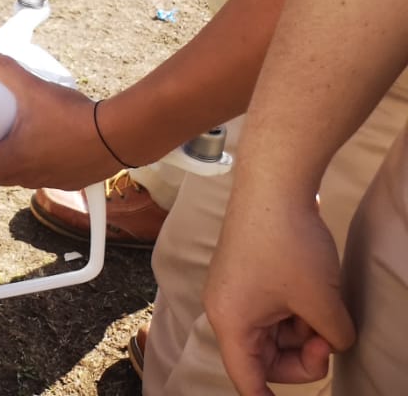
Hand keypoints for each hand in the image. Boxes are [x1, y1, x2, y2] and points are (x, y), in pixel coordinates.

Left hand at [0, 50, 116, 190]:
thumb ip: (8, 71)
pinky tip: (49, 143)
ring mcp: (51, 181)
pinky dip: (43, 162)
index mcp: (11, 160)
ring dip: (17, 162)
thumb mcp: (34, 89)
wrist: (117, 136)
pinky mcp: (71, 180)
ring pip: (23, 176)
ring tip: (16, 139)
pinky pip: (48, 174)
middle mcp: (28, 177)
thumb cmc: (72, 118)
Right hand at [204, 190, 352, 394]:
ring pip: (276, 334)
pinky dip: (300, 312)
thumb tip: (335, 344)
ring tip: (327, 307)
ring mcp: (238, 290)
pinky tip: (317, 293)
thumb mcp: (322, 302)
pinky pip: (276, 311)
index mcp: (232, 321)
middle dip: (303, 357)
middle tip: (329, 341)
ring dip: (305, 331)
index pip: (247, 378)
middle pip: (266, 358)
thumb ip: (334, 339)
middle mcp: (228, 309)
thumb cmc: (288, 243)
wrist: (275, 186)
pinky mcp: (251, 275)